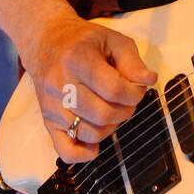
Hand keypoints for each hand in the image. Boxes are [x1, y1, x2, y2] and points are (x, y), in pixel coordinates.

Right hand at [20, 15, 157, 163]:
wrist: (45, 42)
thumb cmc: (83, 41)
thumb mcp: (112, 40)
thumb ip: (132, 61)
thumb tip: (148, 80)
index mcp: (76, 59)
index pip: (114, 89)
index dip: (134, 93)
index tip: (138, 88)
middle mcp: (59, 84)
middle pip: (103, 114)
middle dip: (126, 110)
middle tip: (128, 100)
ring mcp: (51, 106)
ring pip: (89, 133)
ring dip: (111, 127)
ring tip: (113, 110)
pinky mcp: (47, 121)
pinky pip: (65, 150)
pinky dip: (84, 153)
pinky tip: (96, 142)